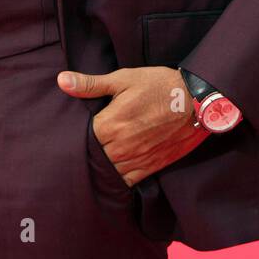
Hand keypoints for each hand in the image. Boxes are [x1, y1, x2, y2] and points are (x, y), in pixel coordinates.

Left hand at [57, 66, 209, 186]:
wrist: (196, 101)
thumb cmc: (158, 85)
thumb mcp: (123, 78)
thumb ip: (91, 84)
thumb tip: (62, 80)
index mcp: (111, 123)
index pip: (82, 140)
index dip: (77, 137)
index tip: (74, 132)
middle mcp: (122, 146)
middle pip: (94, 158)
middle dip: (88, 153)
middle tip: (82, 147)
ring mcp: (138, 158)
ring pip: (109, 172)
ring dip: (102, 167)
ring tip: (96, 161)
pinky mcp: (152, 166)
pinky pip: (128, 180)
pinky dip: (119, 178)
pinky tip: (114, 171)